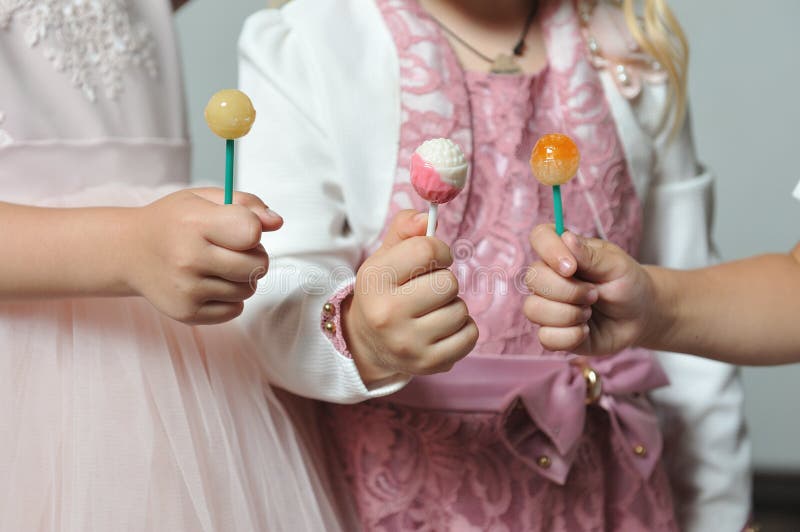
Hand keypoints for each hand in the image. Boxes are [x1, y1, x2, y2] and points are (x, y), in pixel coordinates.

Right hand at [125, 187, 281, 324]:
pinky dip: (230, 299)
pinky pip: (235, 310)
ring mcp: (187, 290)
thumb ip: (246, 204)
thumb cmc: (174, 222)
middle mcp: (189, 259)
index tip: (240, 228)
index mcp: (195, 224)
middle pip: (257, 266)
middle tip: (233, 249)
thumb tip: (277, 222)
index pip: (251, 233)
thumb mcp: (204, 198)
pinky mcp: (187, 313)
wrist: (130, 251)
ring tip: (218, 265)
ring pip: (248, 289)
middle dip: (255, 257)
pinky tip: (209, 283)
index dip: (254, 230)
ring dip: (242, 278)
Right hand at [343, 210, 478, 382]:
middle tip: (428, 289)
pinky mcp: (429, 364)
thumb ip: (404, 229)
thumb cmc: (384, 291)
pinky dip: (463, 328)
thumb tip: (425, 219)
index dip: (438, 250)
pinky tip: (442, 328)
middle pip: (448, 282)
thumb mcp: (385, 256)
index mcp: (375, 280)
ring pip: (461, 309)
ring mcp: (409, 344)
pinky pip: (470, 335)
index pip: (426, 250)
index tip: (434, 258)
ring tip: (432, 310)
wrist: (368, 343)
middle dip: (444, 281)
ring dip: (453, 305)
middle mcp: (387, 315)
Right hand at [524, 225, 653, 354]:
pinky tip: (585, 330)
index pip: (539, 237)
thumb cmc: (627, 285)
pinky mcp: (551, 333)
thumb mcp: (617, 266)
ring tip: (589, 312)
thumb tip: (566, 238)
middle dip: (568, 290)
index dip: (549, 250)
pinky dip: (570, 336)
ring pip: (533, 309)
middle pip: (533, 278)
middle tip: (594, 294)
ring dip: (569, 314)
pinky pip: (545, 337)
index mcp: (563, 252)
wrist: (640, 318)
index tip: (572, 267)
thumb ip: (591, 255)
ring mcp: (547, 305)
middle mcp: (549, 277)